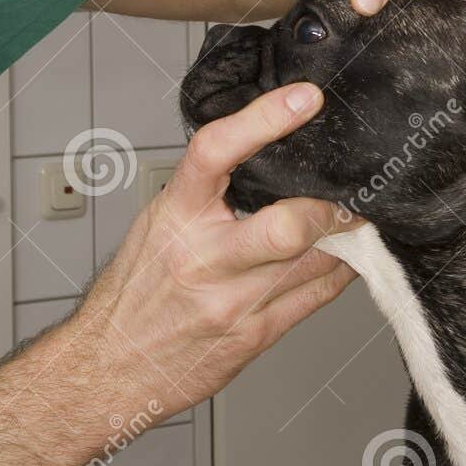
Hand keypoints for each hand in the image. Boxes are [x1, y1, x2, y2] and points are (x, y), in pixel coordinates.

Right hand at [77, 82, 355, 419]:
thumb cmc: (136, 290)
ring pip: (315, 262)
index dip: (264, 119)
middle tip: (352, 189)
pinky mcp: (254, 336)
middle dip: (331, 208)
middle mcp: (204, 259)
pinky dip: (339, 271)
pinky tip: (343, 257)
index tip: (304, 97)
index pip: (216, 152)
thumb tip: (265, 152)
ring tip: (356, 218)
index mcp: (175, 215)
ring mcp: (231, 302)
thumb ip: (207, 193)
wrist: (108, 367)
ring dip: (346, 237)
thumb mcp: (158, 224)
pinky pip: (317, 297)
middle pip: (287, 228)